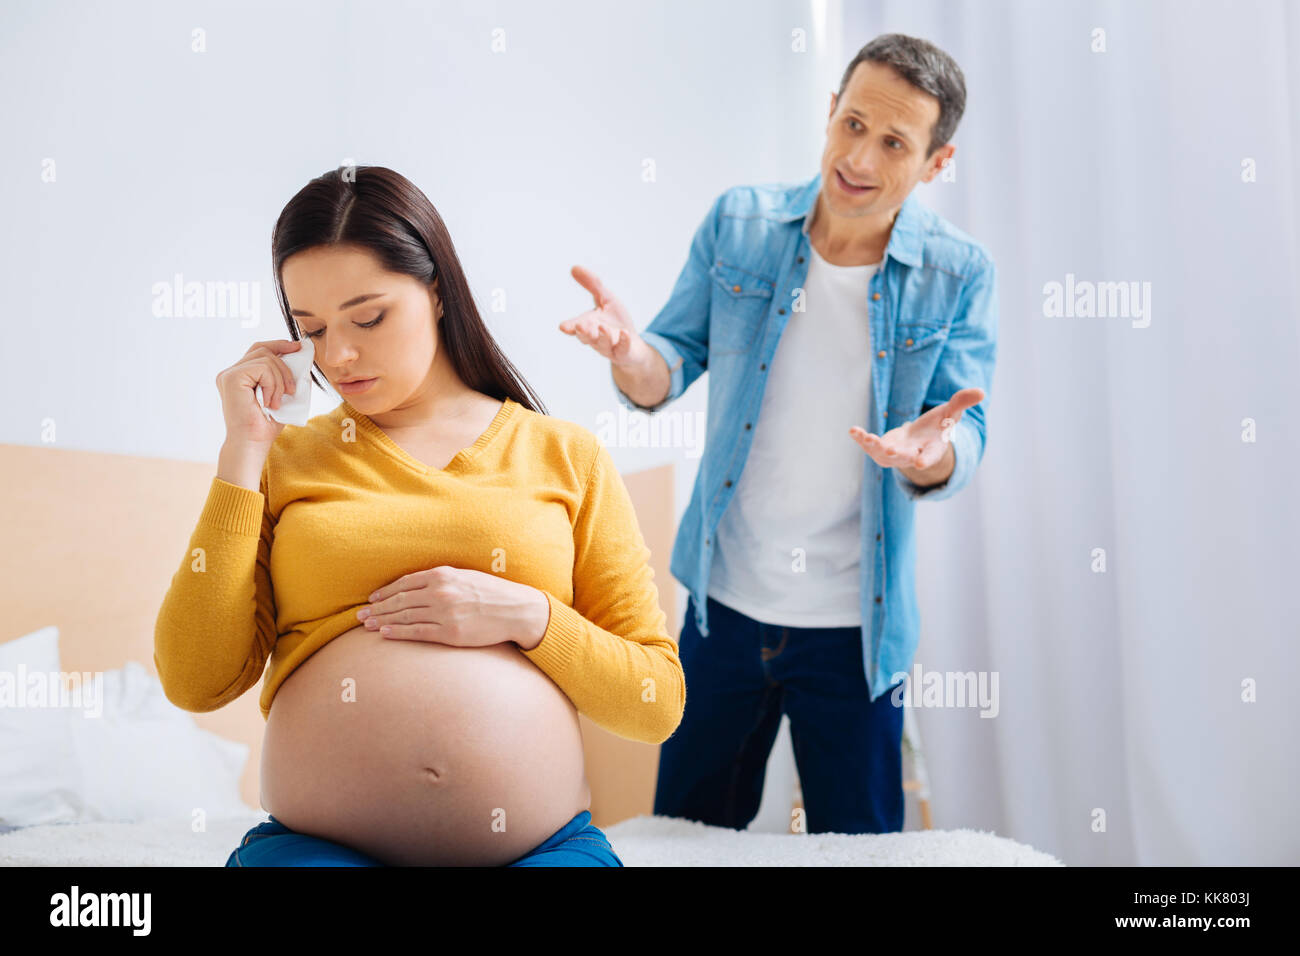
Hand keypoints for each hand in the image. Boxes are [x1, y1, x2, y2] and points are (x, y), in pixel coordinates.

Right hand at [216, 338, 303, 446]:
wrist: (253, 443)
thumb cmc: (266, 424)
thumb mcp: (281, 394)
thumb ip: (284, 376)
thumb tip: (300, 356)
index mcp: (240, 376)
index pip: (259, 350)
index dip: (279, 345)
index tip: (298, 347)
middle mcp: (231, 372)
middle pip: (263, 350)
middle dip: (285, 367)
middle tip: (291, 391)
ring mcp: (229, 374)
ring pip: (266, 359)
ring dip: (280, 381)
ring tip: (278, 402)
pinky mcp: (232, 378)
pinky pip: (263, 368)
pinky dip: (273, 384)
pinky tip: (270, 402)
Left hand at [357, 566, 549, 648]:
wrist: (517, 610)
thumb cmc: (492, 593)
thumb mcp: (465, 576)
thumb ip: (442, 579)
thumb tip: (418, 585)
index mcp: (443, 575)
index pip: (405, 583)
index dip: (385, 591)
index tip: (372, 599)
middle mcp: (441, 592)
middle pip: (400, 600)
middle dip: (377, 608)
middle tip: (359, 615)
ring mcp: (445, 613)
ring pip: (404, 616)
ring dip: (382, 620)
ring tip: (366, 625)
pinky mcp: (450, 633)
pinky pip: (417, 632)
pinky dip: (398, 633)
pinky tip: (384, 634)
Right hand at [560, 265, 643, 366]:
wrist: (633, 345)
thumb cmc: (616, 321)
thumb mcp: (606, 299)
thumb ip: (593, 285)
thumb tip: (574, 267)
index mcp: (589, 325)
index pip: (575, 327)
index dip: (569, 327)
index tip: (563, 326)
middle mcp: (596, 338)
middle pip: (587, 337)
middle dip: (583, 332)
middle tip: (580, 326)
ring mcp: (610, 347)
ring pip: (603, 344)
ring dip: (602, 336)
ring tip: (602, 328)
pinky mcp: (624, 352)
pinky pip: (623, 349)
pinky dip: (623, 342)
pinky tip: (625, 333)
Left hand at [849, 387, 983, 473]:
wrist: (918, 440)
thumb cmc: (936, 426)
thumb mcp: (951, 413)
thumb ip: (962, 403)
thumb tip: (981, 391)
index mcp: (933, 448)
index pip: (931, 455)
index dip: (927, 459)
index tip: (921, 463)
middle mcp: (913, 454)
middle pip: (905, 456)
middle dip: (897, 454)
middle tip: (889, 449)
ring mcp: (895, 454)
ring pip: (884, 454)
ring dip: (874, 446)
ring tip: (866, 437)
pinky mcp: (880, 450)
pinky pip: (869, 446)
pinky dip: (861, 439)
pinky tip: (853, 430)